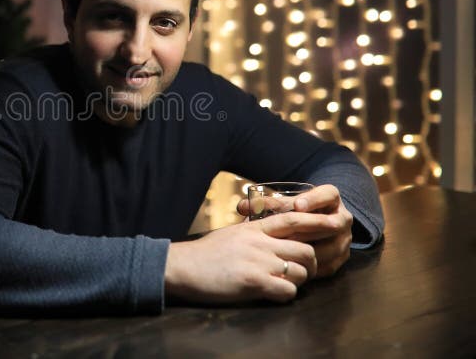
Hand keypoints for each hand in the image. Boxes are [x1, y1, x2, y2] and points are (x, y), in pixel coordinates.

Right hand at [164, 211, 338, 303]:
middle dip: (312, 263)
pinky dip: (286, 295)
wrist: (182, 266)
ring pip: (301, 271)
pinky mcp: (254, 282)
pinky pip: (287, 291)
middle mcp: (261, 242)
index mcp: (255, 228)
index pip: (294, 220)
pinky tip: (274, 294)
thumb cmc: (205, 252)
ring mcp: (259, 262)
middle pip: (306, 249)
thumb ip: (255, 233)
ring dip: (299, 281)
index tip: (333, 224)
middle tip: (305, 271)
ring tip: (286, 284)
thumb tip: (270, 234)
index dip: (317, 222)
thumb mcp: (233, 234)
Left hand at [236, 184, 352, 276]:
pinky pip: (329, 265)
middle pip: (332, 223)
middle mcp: (342, 217)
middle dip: (309, 229)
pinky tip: (294, 267)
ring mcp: (344, 239)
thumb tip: (242, 207)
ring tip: (287, 251)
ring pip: (333, 246)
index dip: (314, 200)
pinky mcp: (340, 259)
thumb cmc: (292, 212)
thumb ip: (266, 204)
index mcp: (330, 198)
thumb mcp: (283, 204)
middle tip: (288, 233)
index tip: (297, 205)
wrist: (310, 226)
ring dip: (310, 250)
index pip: (328, 194)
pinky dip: (312, 267)